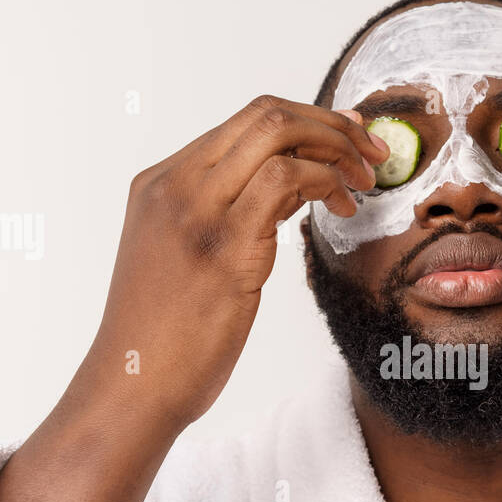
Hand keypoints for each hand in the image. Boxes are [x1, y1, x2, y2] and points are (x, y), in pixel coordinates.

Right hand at [87, 95, 388, 431]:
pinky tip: (342, 207)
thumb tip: (290, 184)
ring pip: (276, 133)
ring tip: (361, 180)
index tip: (346, 137)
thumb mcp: (186, 256)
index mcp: (160, 183)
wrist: (131, 386)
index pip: (244, 122)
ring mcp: (197, 213)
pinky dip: (325, 181)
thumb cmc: (164, 336)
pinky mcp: (224, 247)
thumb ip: (229, 212)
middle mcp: (174, 186)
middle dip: (331, 124)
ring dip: (335, 149)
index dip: (307, 120)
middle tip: (369, 150)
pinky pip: (285, 180)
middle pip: (264, 114)